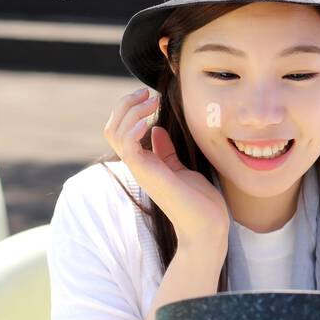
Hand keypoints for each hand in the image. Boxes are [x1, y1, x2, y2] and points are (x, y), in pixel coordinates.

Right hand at [104, 86, 229, 249]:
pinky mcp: (149, 174)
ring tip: (151, 101)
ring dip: (131, 111)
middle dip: (125, 105)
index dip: (129, 109)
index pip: (120, 130)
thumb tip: (157, 130)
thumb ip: (166, 151)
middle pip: (112, 128)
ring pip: (115, 133)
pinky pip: (128, 147)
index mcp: (144, 161)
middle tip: (147, 93)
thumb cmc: (198, 201)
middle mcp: (138, 164)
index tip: (149, 96)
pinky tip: (149, 122)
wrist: (207, 226)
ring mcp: (141, 169)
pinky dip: (134, 129)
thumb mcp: (180, 168)